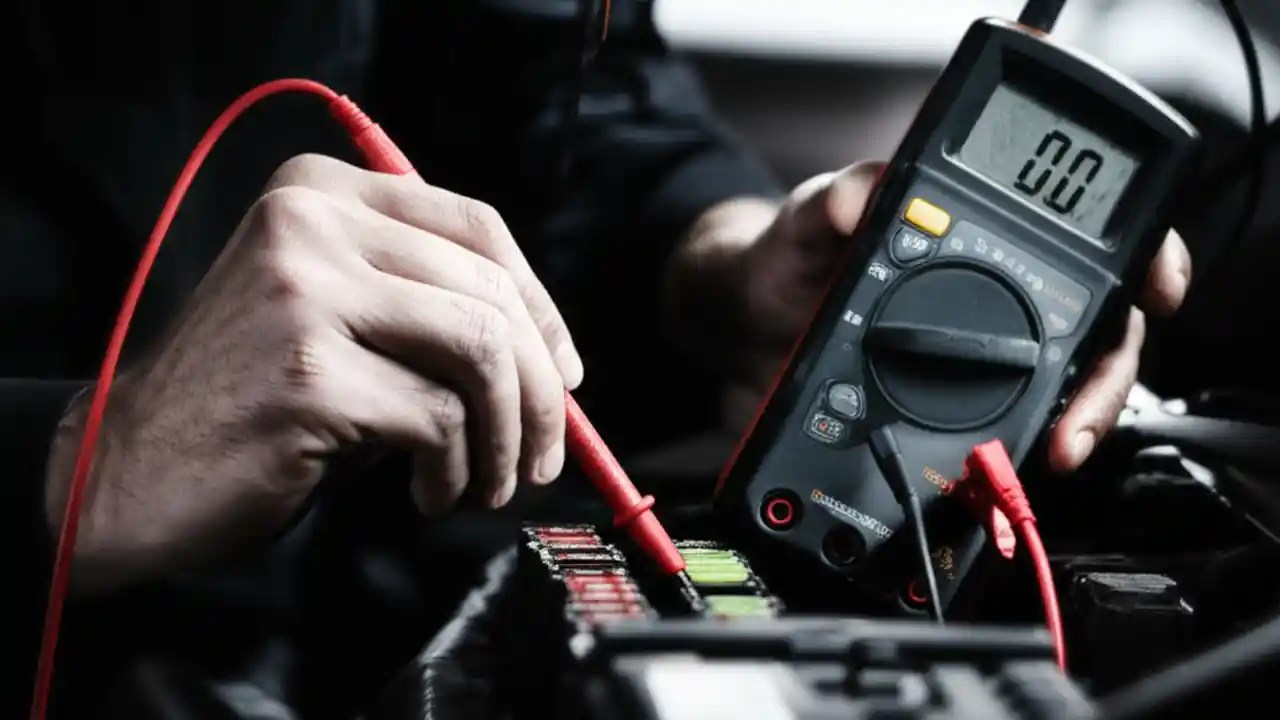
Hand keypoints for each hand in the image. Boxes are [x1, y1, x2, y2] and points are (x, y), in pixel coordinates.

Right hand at [45, 154, 581, 592]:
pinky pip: (438, 420)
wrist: (129, 468)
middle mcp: (310, 222)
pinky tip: (430, 492)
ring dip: (508, 433)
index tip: (564, 372)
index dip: (541, 306)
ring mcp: (304, 292)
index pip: (476, 227)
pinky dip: (454, 470)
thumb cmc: (253, 401)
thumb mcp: (334, 317)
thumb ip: (423, 305)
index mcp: (319, 191)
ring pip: (480, 350)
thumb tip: (551, 356)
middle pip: (489, 292)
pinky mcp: (308, 373)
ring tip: (493, 481)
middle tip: (545, 453)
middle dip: (541, 388)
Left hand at [675, 161, 1190, 473]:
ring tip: (1047, 458)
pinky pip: (1001, 442)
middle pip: (1093, 337)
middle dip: (1104, 382)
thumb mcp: (808, 219)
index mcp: (980, 241)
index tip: (1155, 290)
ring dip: (1070, 432)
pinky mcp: (949, 418)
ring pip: (1061, 399)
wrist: (740, 329)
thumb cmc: (788, 259)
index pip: (1084, 245)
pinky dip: (1011, 464)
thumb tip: (861, 197)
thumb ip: (834, 201)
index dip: (1139, 262)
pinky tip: (999, 477)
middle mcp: (996, 302)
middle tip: (1073, 421)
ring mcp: (979, 366)